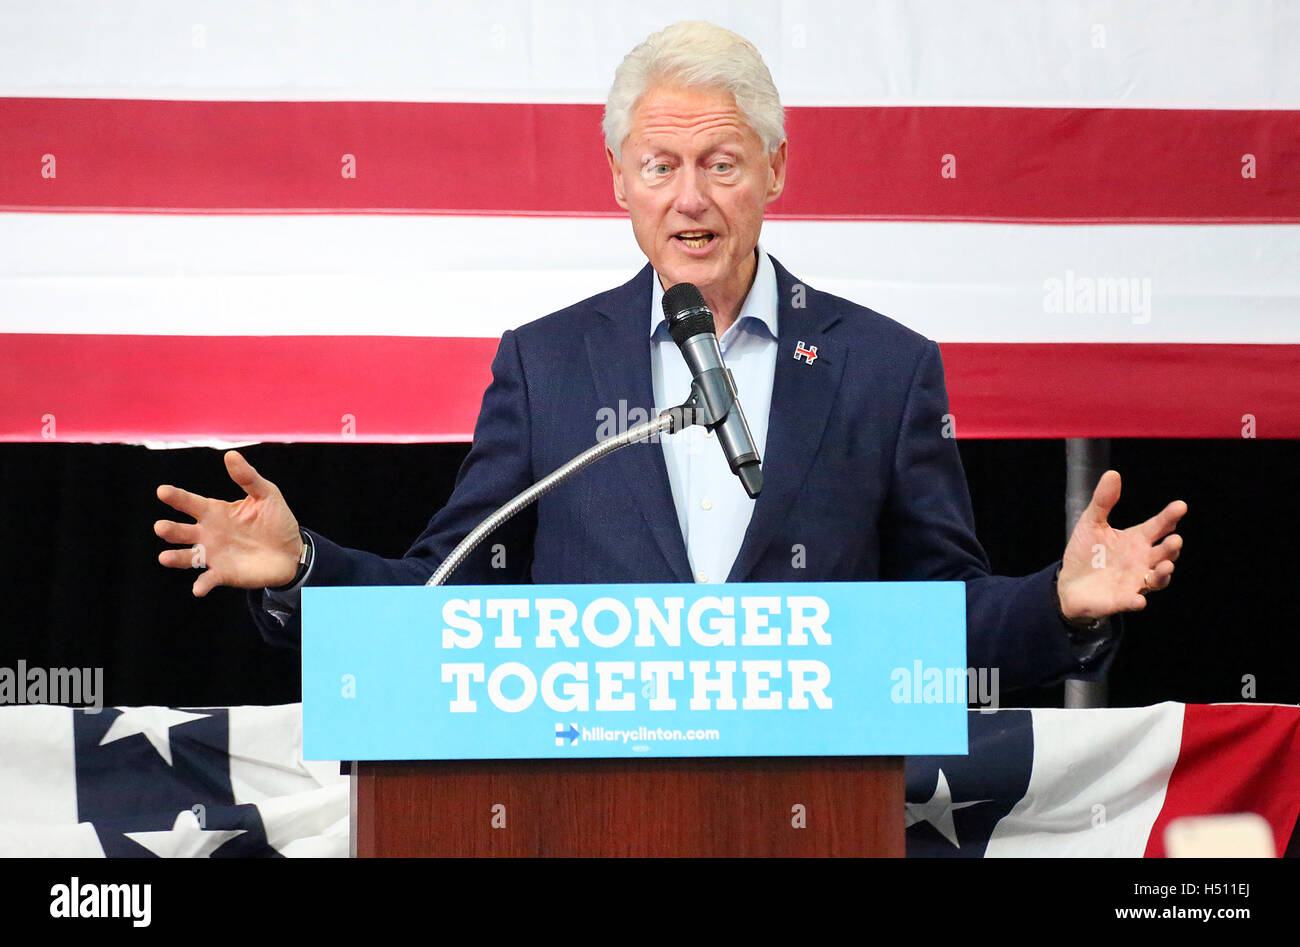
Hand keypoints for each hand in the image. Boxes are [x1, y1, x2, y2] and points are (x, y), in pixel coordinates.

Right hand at [154, 450, 303, 596]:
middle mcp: (208, 533)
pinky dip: (202, 584)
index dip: (176, 497)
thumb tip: (230, 455)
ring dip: (176, 558)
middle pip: (182, 532)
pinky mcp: (224, 573)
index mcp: (215, 511)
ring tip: (164, 557)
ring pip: (187, 557)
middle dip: (170, 530)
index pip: (190, 503)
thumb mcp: (266, 494)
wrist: (292, 551)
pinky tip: (199, 588)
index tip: (162, 491)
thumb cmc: (276, 520)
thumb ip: (247, 477)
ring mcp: (214, 555)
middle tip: (161, 527)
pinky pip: (208, 579)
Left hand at [1057, 470, 1185, 621]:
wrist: (1069, 583)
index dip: (1169, 517)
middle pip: (1164, 554)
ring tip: (1166, 565)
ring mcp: (1135, 581)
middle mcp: (1142, 561)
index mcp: (1137, 540)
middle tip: (1175, 539)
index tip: (1180, 506)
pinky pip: (1132, 602)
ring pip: (1157, 579)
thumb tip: (1113, 474)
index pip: (1158, 527)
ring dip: (1163, 573)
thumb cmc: (1085, 552)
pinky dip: (1136, 601)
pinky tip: (1139, 600)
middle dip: (1171, 548)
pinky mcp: (1121, 600)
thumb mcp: (1091, 524)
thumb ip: (1103, 502)